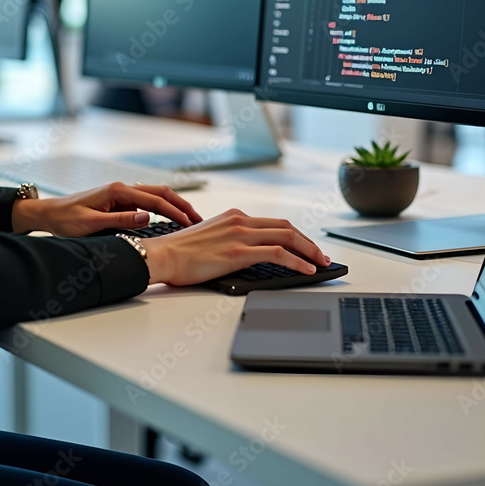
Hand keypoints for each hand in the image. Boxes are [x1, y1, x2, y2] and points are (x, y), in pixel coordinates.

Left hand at [11, 181, 202, 237]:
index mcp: (117, 190)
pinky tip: (172, 217)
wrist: (50, 213)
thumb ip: (120, 220)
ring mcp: (122, 192)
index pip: (155, 199)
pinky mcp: (120, 199)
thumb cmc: (66, 219)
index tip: (191, 223)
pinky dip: (163, 207)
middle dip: (181, 205)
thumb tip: (147, 216)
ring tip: (191, 219)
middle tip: (200, 220)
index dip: (175, 212)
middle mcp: (122, 187)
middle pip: (161, 192)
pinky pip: (147, 201)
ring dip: (174, 205)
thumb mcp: (91, 224)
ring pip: (156, 194)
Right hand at [140, 210, 330, 286]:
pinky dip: (298, 260)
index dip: (295, 235)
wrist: (162, 255)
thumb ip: (230, 239)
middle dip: (308, 241)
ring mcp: (240, 235)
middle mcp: (239, 220)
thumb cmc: (180, 252)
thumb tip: (247, 254)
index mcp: (233, 216)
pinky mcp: (238, 252)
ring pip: (287, 236)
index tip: (306, 246)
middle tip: (322, 255)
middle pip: (286, 226)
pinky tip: (307, 269)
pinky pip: (277, 254)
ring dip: (310, 250)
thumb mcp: (211, 238)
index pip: (273, 223)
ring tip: (322, 263)